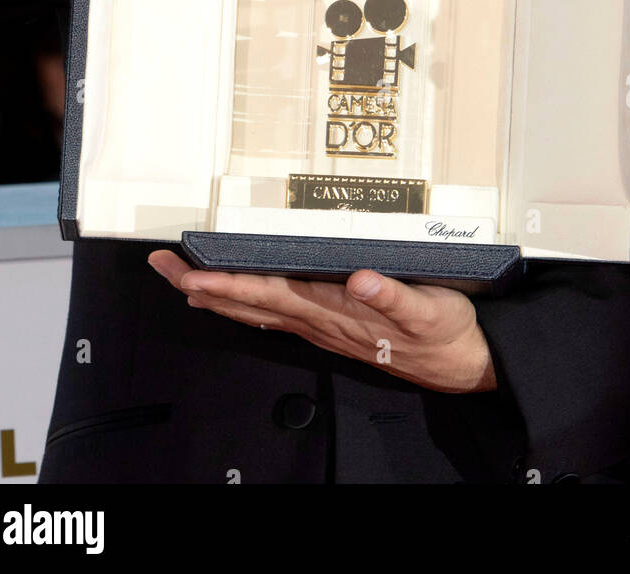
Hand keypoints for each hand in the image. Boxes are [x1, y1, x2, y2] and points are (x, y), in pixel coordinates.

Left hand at [148, 251, 496, 393]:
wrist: (465, 364)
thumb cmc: (446, 333)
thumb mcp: (428, 310)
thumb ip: (393, 296)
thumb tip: (359, 280)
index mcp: (335, 311)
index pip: (269, 294)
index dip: (228, 283)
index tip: (192, 273)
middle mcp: (320, 321)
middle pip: (250, 303)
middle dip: (203, 284)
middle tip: (164, 266)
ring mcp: (323, 328)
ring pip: (258, 312)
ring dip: (218, 296)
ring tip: (183, 281)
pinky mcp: (332, 328)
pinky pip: (278, 318)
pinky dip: (249, 306)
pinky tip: (235, 301)